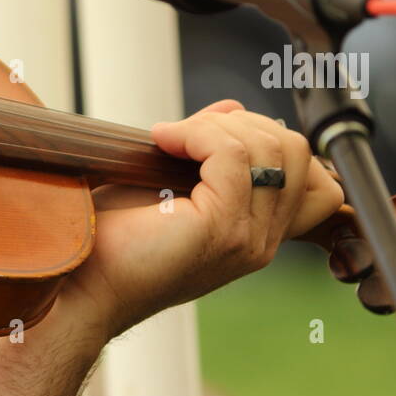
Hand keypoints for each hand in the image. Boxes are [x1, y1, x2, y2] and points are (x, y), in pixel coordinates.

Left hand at [59, 99, 344, 339]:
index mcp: (255, 235)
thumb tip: (232, 110)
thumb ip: (209, 151)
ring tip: (169, 138)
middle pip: (296, 153)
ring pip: (271, 148)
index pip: (315, 180)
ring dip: (216, 127)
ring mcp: (247, 238)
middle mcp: (261, 242)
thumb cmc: (112, 241)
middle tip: (185, 134)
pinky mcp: (221, 228)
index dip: (272, 140)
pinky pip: (233, 154)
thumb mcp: (170, 185)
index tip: (213, 137)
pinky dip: (197, 133)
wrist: (80, 286)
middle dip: (244, 124)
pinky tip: (162, 139)